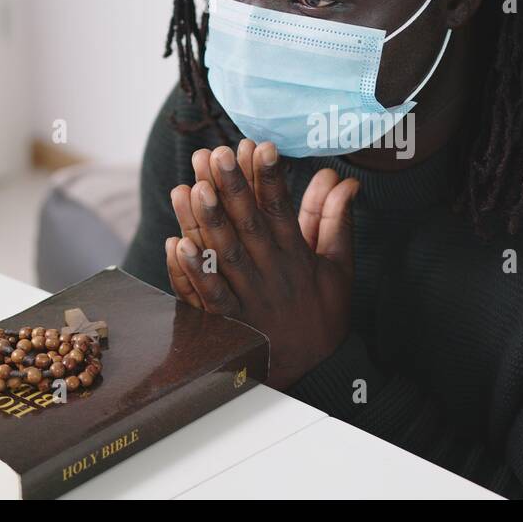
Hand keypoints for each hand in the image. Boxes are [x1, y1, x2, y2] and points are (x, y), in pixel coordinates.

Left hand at [163, 139, 360, 389]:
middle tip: (215, 154)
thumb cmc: (324, 317)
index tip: (259, 146)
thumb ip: (337, 221)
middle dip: (231, 188)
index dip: (270, 178)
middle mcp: (272, 273)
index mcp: (298, 257)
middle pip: (248, 224)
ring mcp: (249, 298)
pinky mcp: (230, 323)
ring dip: (208, 221)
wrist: (317, 375)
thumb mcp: (340, 268)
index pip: (282, 210)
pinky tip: (177, 244)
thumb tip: (344, 181)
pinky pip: (209, 295)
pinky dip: (193, 271)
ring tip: (193, 187)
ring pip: (225, 254)